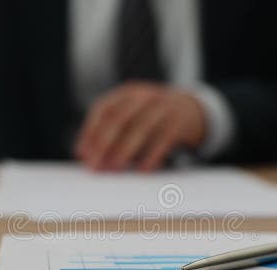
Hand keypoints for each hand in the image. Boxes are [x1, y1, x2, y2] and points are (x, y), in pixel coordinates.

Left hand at [75, 82, 205, 171]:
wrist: (192, 109)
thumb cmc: (152, 117)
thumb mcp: (132, 115)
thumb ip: (110, 131)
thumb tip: (85, 155)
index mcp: (127, 93)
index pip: (103, 109)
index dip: (90, 131)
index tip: (83, 154)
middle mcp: (144, 96)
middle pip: (120, 118)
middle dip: (104, 144)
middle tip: (96, 165)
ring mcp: (164, 107)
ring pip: (141, 128)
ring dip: (125, 151)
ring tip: (115, 169)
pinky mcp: (179, 122)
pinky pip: (164, 139)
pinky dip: (152, 155)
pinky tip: (143, 169)